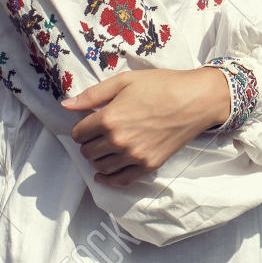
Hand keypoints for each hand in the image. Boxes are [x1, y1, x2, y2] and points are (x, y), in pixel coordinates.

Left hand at [59, 67, 232, 186]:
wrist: (195, 99)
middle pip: (88, 152)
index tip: (89, 124)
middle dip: (88, 143)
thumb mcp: (124, 81)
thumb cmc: (161, 85)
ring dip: (98, 159)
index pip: (79, 134)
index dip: (81, 128)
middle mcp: (118, 141)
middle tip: (98, 135)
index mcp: (109, 118)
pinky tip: (104, 175)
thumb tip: (65, 104)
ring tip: (105, 149)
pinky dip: (109, 179)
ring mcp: (134, 156)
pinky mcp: (148, 165)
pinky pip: (121, 180)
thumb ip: (93, 95)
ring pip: (101, 167)